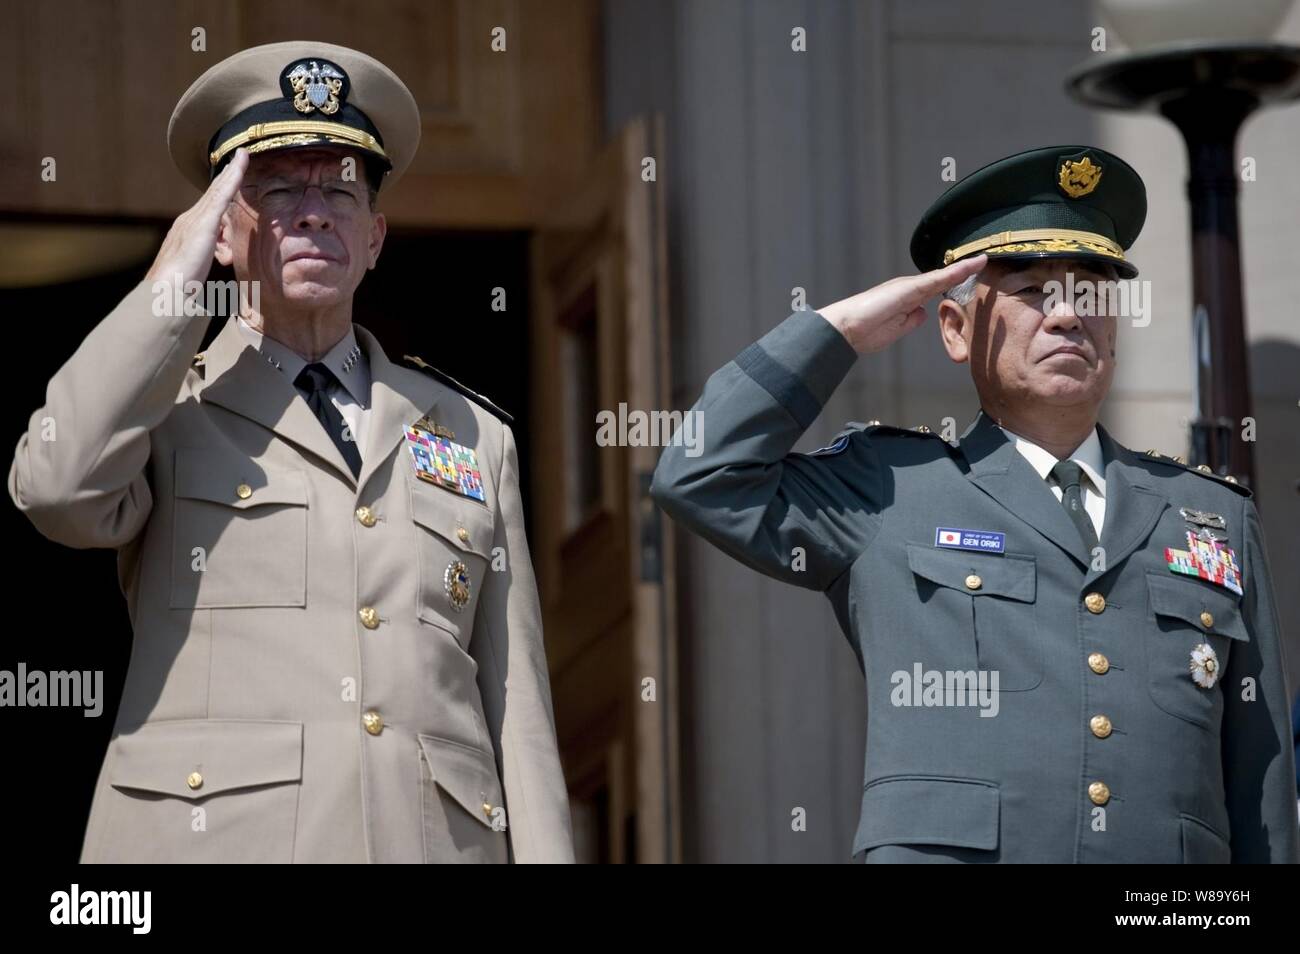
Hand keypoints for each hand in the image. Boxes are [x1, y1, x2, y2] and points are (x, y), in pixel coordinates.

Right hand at [146, 148, 248, 285]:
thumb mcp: (196, 271)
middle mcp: (190, 220)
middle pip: (213, 193)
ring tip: (243, 156)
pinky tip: (241, 166)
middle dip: (226, 175)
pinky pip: (221, 196)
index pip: (210, 208)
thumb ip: (205, 262)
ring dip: (232, 172)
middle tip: (239, 157)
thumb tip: (211, 268)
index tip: (231, 179)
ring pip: (218, 190)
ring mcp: (195, 219)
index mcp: (190, 231)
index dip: (220, 191)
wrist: (165, 290)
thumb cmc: (180, 288)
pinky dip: (232, 179)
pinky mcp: (204, 223)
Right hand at [816, 254, 987, 353]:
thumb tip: (923, 312)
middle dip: (963, 271)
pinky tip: (974, 265)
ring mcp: (909, 287)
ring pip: (942, 276)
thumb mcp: (895, 330)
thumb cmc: (864, 332)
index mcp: (906, 299)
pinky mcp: (909, 288)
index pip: (935, 288)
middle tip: (985, 260)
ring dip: (964, 268)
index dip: (954, 281)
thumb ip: (911, 320)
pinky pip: (938, 278)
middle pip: (942, 279)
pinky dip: (957, 272)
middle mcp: (909, 289)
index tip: (971, 274)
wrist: (845, 329)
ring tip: (984, 259)